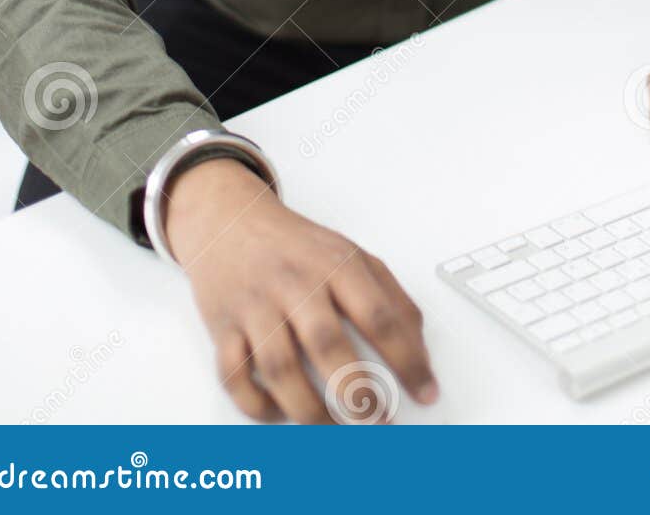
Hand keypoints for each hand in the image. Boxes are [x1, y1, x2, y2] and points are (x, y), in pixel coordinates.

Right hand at [163, 158, 438, 422]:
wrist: (231, 218)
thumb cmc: (297, 246)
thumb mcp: (352, 254)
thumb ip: (390, 297)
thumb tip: (420, 351)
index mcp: (336, 264)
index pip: (379, 316)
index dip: (407, 359)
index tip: (426, 391)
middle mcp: (296, 284)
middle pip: (327, 344)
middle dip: (356, 393)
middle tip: (378, 422)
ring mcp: (257, 306)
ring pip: (280, 369)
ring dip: (310, 411)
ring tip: (334, 431)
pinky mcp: (223, 327)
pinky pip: (234, 377)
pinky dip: (257, 406)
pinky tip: (280, 413)